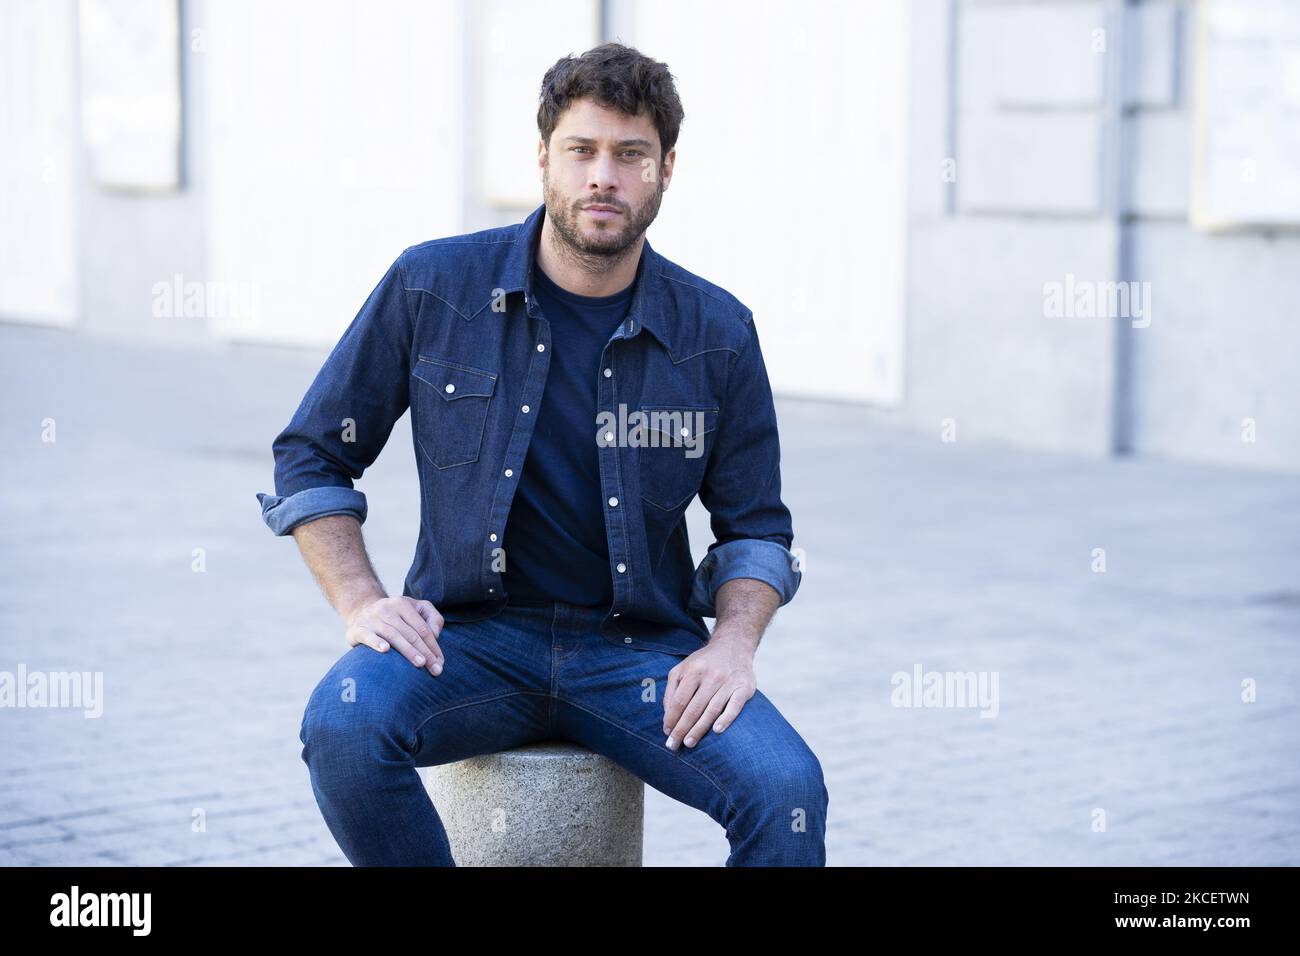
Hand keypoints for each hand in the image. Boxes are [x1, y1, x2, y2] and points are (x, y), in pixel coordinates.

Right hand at [345, 596, 444, 676]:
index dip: (433, 646)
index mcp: (403, 604)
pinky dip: (376, 642)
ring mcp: (372, 619)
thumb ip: (432, 618)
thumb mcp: (415, 608)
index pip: (422, 628)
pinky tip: (385, 650)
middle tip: (435, 669)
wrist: (360, 610)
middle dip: (425, 652)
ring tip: (420, 663)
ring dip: (408, 651)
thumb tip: (435, 635)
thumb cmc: (395, 614)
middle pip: (411, 634)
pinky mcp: (358, 629)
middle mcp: (387, 609)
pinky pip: (368, 636)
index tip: (440, 662)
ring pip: (394, 636)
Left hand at [662, 630, 757, 749]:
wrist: (734, 646)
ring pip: (711, 710)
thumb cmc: (704, 663)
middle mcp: (711, 675)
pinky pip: (734, 706)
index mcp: (693, 670)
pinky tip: (716, 731)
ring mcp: (728, 682)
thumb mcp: (683, 668)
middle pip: (694, 708)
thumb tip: (667, 716)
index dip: (672, 719)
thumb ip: (672, 690)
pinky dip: (726, 719)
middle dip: (682, 729)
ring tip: (689, 743)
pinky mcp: (744, 688)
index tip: (667, 733)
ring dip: (699, 729)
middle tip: (674, 745)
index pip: (679, 700)